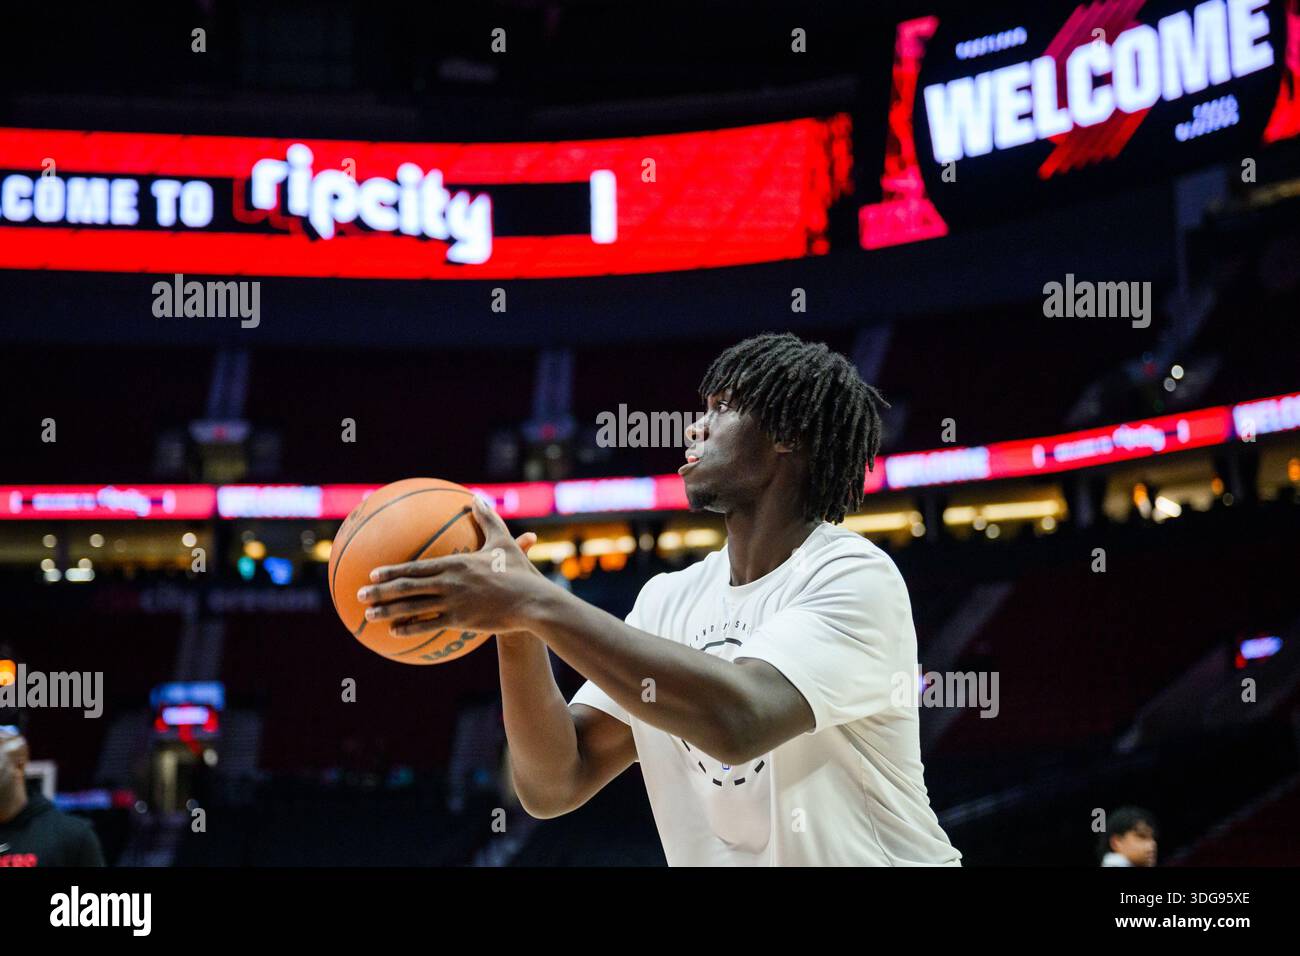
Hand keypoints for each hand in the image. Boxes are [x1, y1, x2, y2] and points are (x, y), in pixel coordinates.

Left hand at [357, 495, 545, 637]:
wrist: (533, 602)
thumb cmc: (520, 572)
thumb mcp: (504, 542)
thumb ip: (487, 520)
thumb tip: (478, 498)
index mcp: (455, 563)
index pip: (416, 566)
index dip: (392, 570)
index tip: (373, 572)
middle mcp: (449, 583)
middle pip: (407, 587)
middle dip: (380, 590)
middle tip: (359, 593)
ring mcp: (453, 604)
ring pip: (412, 608)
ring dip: (387, 611)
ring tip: (368, 614)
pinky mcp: (460, 621)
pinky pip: (428, 626)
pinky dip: (409, 629)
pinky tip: (395, 632)